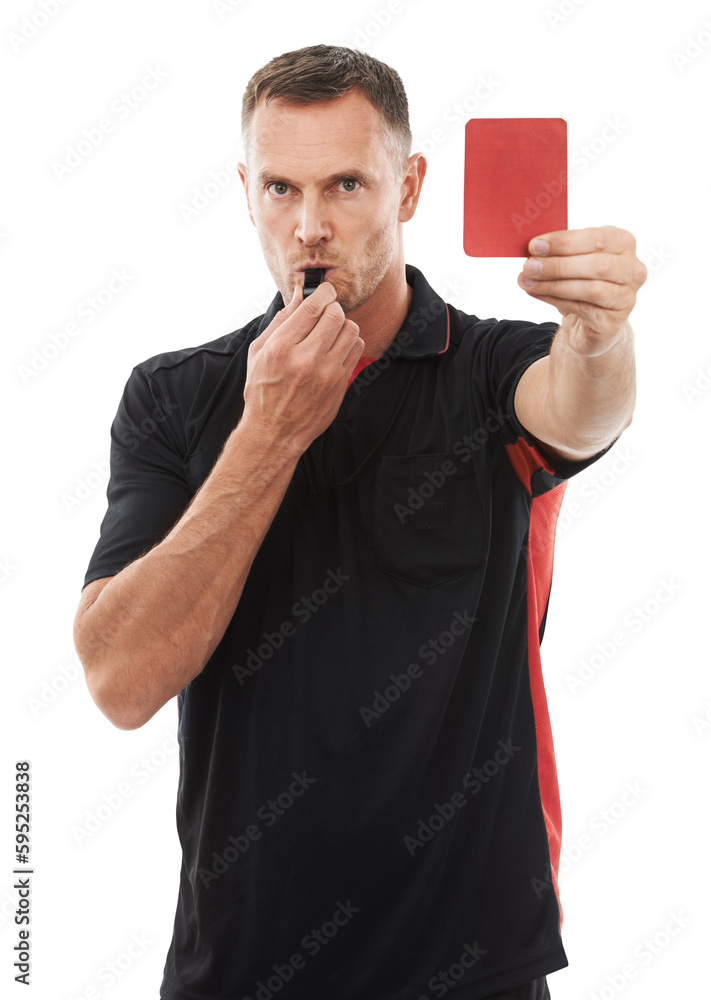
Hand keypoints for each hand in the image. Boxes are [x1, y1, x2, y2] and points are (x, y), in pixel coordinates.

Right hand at [242, 281, 363, 458]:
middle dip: (332, 308)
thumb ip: (280, 321)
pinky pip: (357, 349)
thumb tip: (298, 296)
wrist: (274, 432)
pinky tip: (336, 348)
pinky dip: (349, 342)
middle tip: (325, 313)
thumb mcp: (259, 353)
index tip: (324, 291)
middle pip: (336, 315)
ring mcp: (327, 373)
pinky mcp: (340, 384)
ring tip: (330, 332)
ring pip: (350, 330)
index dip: (324, 292)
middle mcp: (306, 359)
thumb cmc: (262, 392)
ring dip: (342, 325)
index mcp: (282, 348)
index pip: (313, 307)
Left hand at [517, 225, 647, 356]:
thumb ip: (559, 251)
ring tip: (527, 282)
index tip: (534, 245)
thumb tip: (533, 249)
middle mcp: (633, 270)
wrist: (590, 321)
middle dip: (558, 265)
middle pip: (597, 265)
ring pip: (590, 289)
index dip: (564, 242)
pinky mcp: (614, 322)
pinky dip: (555, 300)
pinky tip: (536, 293)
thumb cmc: (582, 281)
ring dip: (553, 285)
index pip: (597, 239)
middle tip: (529, 266)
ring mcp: (627, 297)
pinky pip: (582, 309)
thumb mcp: (573, 259)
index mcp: (623, 243)